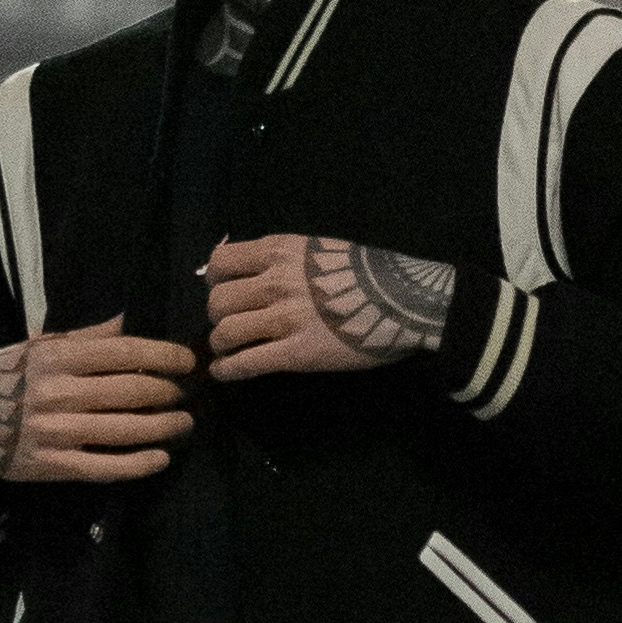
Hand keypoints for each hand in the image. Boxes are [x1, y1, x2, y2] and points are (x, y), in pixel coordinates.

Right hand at [0, 325, 198, 490]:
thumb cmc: (5, 378)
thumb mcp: (37, 347)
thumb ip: (85, 336)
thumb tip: (130, 319)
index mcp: (55, 357)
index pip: (123, 352)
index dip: (163, 356)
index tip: (188, 361)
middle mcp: (57, 392)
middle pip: (130, 391)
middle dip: (168, 392)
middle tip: (187, 393)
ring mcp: (55, 432)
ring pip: (124, 430)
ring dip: (163, 427)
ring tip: (183, 423)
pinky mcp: (52, 466)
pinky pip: (105, 467)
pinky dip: (138, 464)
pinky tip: (161, 458)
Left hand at [202, 234, 454, 379]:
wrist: (406, 301)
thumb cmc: (368, 273)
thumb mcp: (318, 249)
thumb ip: (282, 258)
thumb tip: (250, 270)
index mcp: (279, 251)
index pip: (219, 262)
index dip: (215, 281)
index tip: (225, 292)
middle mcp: (275, 281)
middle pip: (216, 301)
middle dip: (217, 316)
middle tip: (231, 325)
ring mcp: (285, 318)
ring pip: (224, 332)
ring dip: (221, 344)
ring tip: (229, 350)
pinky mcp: (296, 353)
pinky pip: (245, 363)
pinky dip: (227, 371)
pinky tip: (225, 373)